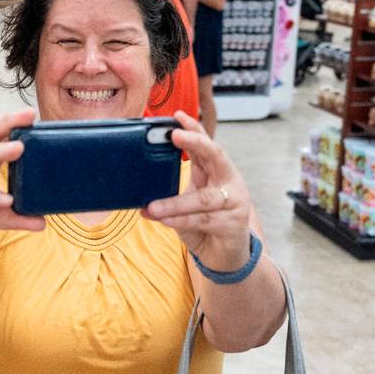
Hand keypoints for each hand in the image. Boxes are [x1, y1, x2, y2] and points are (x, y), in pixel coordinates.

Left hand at [141, 111, 252, 271]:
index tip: (177, 116)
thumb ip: (172, 191)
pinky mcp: (232, 225)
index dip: (194, 130)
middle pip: (216, 156)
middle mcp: (230, 183)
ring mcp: (235, 203)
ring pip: (202, 199)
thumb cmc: (204, 226)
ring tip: (152, 206)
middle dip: (195, 143)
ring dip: (174, 203)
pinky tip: (164, 220)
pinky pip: (203, 220)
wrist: (225, 257)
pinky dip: (181, 220)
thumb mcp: (187, 204)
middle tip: (174, 136)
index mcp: (218, 173)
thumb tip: (139, 186)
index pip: (207, 146)